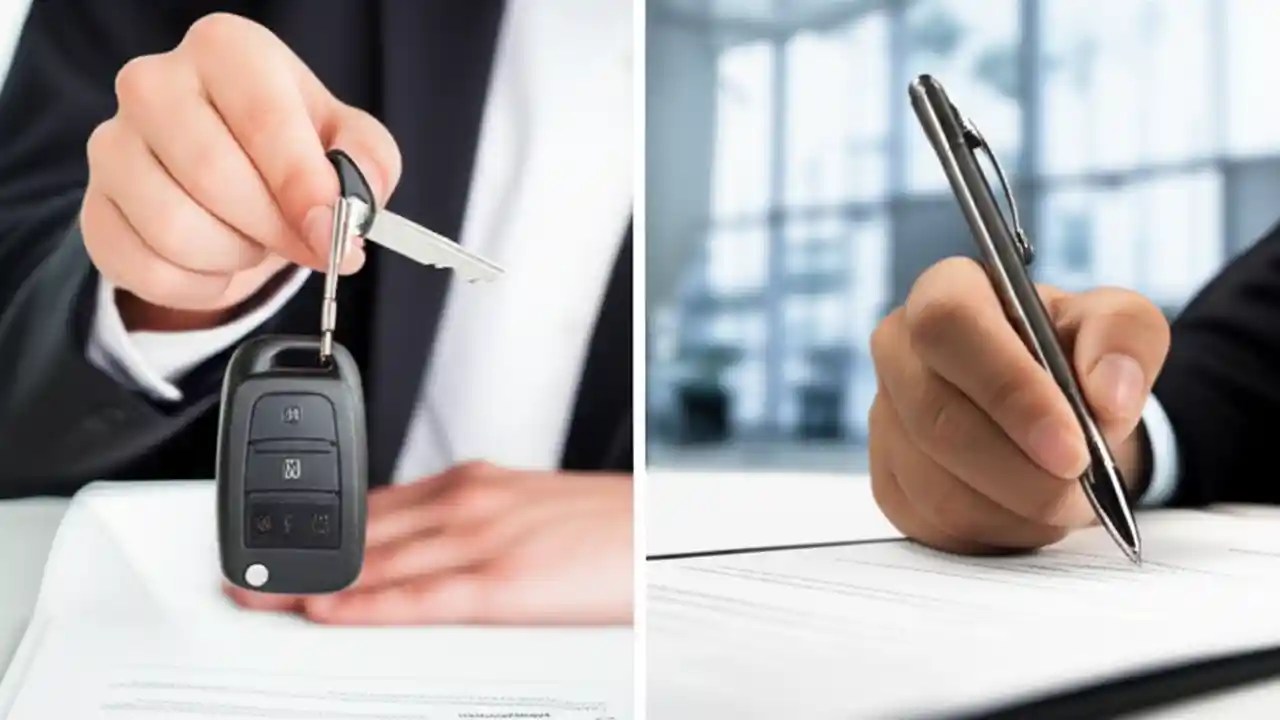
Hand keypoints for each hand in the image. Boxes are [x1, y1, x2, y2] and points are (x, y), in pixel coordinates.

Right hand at [81, 12, 400, 330]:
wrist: (234, 182)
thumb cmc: (291, 151)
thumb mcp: (348, 142)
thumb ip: (366, 164)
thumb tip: (350, 206)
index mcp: (226, 51)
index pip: (262, 118)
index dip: (302, 187)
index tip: (332, 232)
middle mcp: (154, 84)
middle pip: (213, 177)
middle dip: (273, 229)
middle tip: (305, 244)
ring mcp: (114, 146)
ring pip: (175, 230)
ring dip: (236, 257)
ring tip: (256, 241)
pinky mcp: (95, 210)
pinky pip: (148, 270)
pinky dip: (200, 285)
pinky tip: (219, 264)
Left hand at [226, 462, 633, 624]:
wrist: (667, 530)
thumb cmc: (608, 526)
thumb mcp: (529, 510)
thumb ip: (474, 525)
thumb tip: (426, 551)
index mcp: (473, 486)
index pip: (375, 506)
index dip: (318, 528)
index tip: (276, 541)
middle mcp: (467, 503)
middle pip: (363, 532)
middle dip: (298, 554)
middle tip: (240, 572)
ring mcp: (482, 538)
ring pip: (377, 562)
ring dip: (311, 580)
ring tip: (257, 594)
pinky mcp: (504, 580)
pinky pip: (419, 597)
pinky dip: (366, 604)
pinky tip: (328, 612)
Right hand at [868, 257, 1169, 555]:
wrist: (1055, 411)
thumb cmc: (1076, 357)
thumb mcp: (1121, 326)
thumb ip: (1124, 339)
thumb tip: (1108, 394)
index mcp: (947, 291)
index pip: (948, 325)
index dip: (1007, 389)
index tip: (1071, 445)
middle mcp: (899, 350)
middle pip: (937, 419)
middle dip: (1021, 470)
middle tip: (1083, 486)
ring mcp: (885, 419)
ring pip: (937, 484)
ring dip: (1016, 507)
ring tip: (1067, 497)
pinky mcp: (889, 481)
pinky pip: (936, 523)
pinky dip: (997, 530)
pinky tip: (1029, 509)